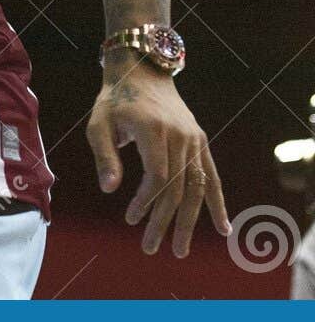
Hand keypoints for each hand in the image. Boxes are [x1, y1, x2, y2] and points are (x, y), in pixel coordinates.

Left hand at [85, 54, 229, 256]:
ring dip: (190, 221)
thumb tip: (109, 190)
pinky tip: (222, 228)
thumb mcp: (99, 123)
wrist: (142, 72)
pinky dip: (217, 202)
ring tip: (180, 249)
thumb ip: (105, 156)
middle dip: (165, 222)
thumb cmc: (114, 101)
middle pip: (177, 188)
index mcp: (154, 132)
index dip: (146, 202)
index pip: (157, 177)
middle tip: (151, 248)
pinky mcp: (200, 142)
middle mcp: (180, 137)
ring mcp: (194, 140)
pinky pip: (212, 176)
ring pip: (197, 187)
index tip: (131, 219)